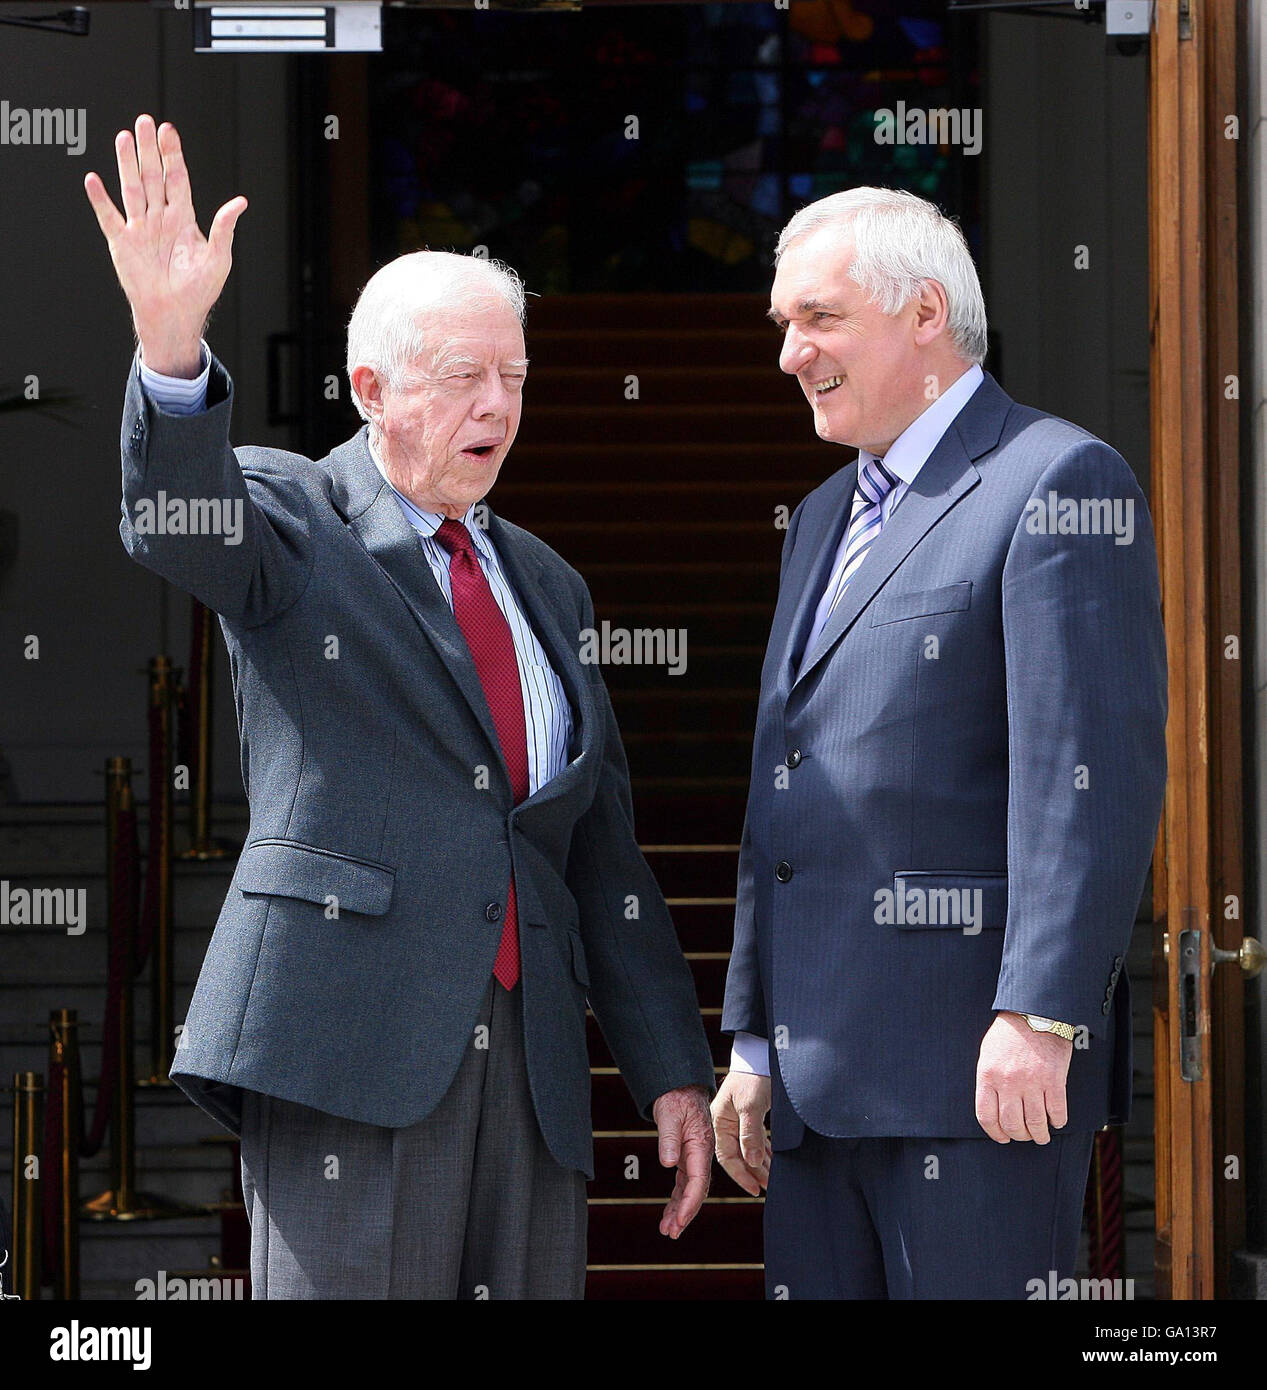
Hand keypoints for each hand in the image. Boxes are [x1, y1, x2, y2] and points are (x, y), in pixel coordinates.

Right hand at [84, 114, 247, 376]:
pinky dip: (100, 200)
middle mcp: (160, 218)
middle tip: (145, 121)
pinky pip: (109, 216)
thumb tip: (240, 203)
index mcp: (183, 219)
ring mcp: (140, 228)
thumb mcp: (218, 258)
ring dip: (127, 164)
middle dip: (149, 149)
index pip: (177, 178)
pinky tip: (93, 180)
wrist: (175, 315)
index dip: (172, 154)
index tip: (168, 130)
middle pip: (153, 176)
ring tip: (124, 138)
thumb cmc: (199, 291)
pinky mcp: (122, 243)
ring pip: (132, 188)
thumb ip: (224, 228)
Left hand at [651, 1084, 712, 1238]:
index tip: (680, 1220)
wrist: (679, 1086)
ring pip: (689, 1190)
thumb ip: (668, 1139)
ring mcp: (694, 1157)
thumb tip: (668, 1163)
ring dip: (679, 1210)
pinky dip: (677, 1198)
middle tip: (671, 1232)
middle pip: (696, 1190)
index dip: (690, 1203)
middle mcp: (700, 1154)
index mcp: (701, 1145)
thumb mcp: (669, 1114)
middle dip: (684, 1213)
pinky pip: (683, 1183)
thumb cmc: (676, 1098)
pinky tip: (669, 1212)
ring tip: (667, 1229)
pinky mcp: (686, 1157)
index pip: (698, 1180)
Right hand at [711, 1070, 770, 1195]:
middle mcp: (727, 1123)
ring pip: (747, 1149)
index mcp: (720, 1121)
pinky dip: (763, 1153)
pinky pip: (755, 1140)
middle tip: (768, 1187)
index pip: (727, 1156)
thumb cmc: (753, 1077)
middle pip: (738, 1155)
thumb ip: (750, 1134)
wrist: (762, 1056)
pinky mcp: (751, 1116)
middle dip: (752, 1173)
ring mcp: (739, 1120)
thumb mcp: (751, 1105)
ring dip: (759, 1165)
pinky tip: (770, 1162)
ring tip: (772, 1179)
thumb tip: (752, 1161)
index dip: (740, 1174)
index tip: (754, 1188)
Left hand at [975, 1011, 1071, 1143]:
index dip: (995, 1133)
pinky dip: (1058, 1122)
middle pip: (1012, 1125)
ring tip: (1041, 1135)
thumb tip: (992, 1107)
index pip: (986, 1117)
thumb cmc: (1009, 1034)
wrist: (1035, 1014)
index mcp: (988, 1076)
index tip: (1002, 1137)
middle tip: (1024, 1135)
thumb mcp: (988, 1054)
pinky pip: (1057, 1112)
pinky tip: (1056, 1121)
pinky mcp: (1054, 1081)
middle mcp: (1008, 1082)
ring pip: (1035, 1124)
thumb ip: (988, 1080)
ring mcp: (1032, 1083)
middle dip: (1019, 1136)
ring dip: (1039, 1135)